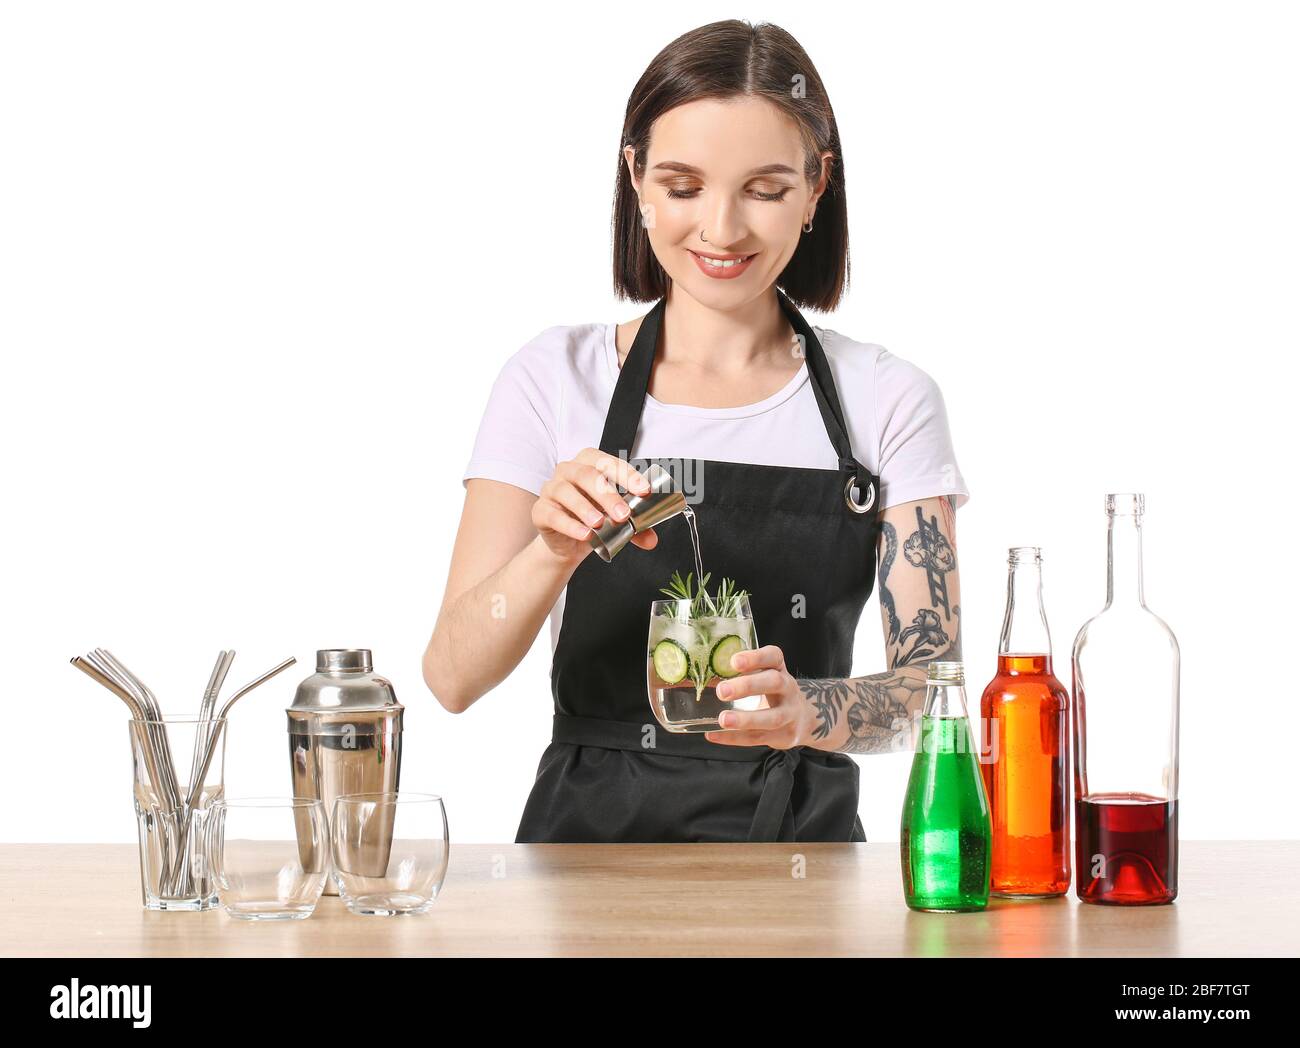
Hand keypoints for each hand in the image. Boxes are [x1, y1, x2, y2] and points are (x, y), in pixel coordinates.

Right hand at [531, 447, 658, 564]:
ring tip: (600, 524)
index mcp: (589, 463)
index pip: (608, 462)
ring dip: (586, 508)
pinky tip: (585, 535)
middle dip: (608, 494)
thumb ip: (635, 528)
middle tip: (624, 514)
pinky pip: (553, 515)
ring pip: (566, 491)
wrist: (568, 543)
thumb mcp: (617, 521)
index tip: (644, 490)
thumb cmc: (593, 519)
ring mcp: (551, 489)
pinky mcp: (540, 510)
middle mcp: (568, 470)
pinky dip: (570, 525)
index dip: (627, 475)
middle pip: (587, 475)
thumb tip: (652, 539)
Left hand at [704, 644, 821, 750]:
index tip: (734, 661)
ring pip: (771, 717)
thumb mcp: (764, 677)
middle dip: (748, 686)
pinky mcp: (783, 736)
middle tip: (722, 691)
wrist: (805, 719)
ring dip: (745, 719)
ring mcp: (789, 714)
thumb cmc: (773, 693)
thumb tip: (701, 675)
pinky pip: (758, 738)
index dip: (755, 657)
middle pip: (774, 683)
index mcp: (779, 669)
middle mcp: (788, 689)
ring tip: (723, 719)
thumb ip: (740, 675)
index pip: (773, 657)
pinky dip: (734, 738)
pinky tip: (714, 735)